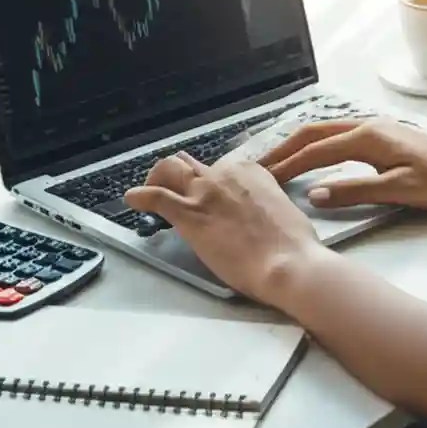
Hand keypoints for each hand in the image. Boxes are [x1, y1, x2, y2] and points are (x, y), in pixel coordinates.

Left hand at [124, 152, 325, 301]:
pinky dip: (141, 196)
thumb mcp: (282, 211)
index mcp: (251, 171)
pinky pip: (156, 196)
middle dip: (181, 176)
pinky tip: (133, 199)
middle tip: (177, 192)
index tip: (210, 196)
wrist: (288, 262)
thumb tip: (256, 213)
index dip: (211, 183)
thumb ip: (263, 204)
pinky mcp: (190, 214)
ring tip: (150, 191)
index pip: (222, 167)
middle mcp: (225, 174)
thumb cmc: (293, 244)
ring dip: (158, 178)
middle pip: (192, 165)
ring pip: (170, 169)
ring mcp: (205, 192)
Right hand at [259, 117, 426, 209]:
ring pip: (325, 131)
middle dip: (284, 148)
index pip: (314, 150)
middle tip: (259, 165)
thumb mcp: (397, 190)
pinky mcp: (381, 135)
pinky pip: (338, 135)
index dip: (287, 165)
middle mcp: (366, 126)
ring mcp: (374, 128)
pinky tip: (313, 155)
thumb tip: (313, 194)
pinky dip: (317, 144)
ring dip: (299, 143)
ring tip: (278, 159)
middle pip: (313, 132)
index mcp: (366, 138)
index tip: (265, 179)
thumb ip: (353, 190)